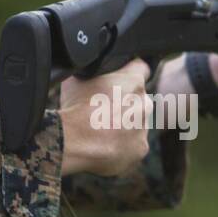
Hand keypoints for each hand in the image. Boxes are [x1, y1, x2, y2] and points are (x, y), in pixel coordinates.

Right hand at [59, 58, 151, 176]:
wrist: (73, 141)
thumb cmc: (74, 107)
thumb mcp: (79, 77)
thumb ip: (95, 71)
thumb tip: (94, 69)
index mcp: (133, 80)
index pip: (141, 68)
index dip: (129, 72)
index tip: (120, 78)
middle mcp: (144, 102)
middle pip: (139, 98)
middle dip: (126, 102)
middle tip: (104, 109)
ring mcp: (143, 127)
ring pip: (137, 122)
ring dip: (125, 124)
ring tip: (102, 129)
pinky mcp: (141, 148)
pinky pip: (133, 144)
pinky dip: (123, 145)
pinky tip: (106, 144)